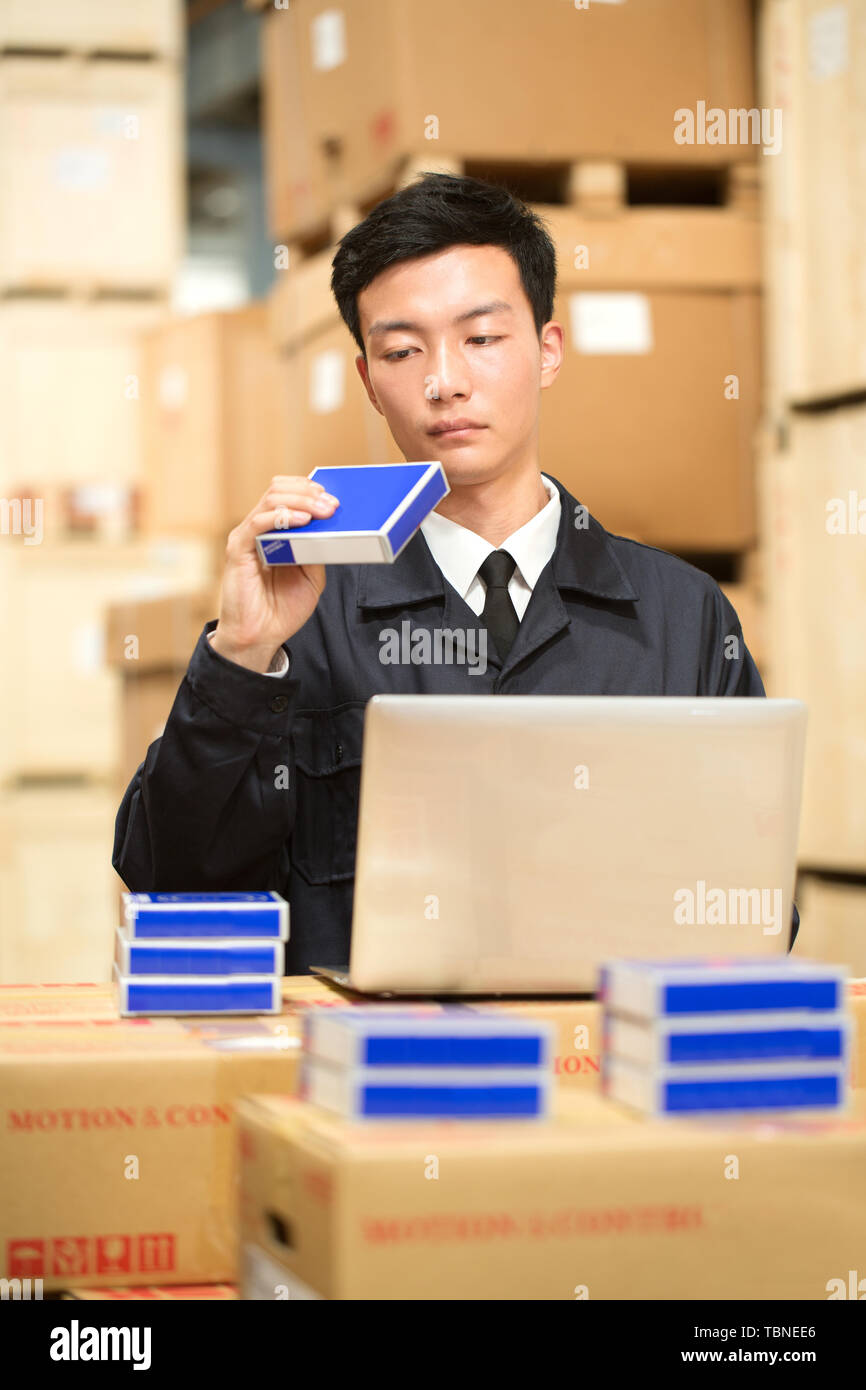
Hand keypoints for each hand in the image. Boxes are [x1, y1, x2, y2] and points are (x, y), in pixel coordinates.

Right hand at [210, 475, 338, 671]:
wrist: (260, 637)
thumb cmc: (282, 609)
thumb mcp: (312, 576)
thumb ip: (316, 550)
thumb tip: (330, 526)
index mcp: (274, 531)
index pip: (286, 494)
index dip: (309, 490)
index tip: (333, 498)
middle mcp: (259, 529)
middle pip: (278, 490)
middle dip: (308, 492)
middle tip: (331, 503)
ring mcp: (247, 537)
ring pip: (270, 500)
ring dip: (301, 501)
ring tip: (323, 510)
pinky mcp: (238, 549)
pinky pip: (257, 523)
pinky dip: (281, 517)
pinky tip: (303, 521)